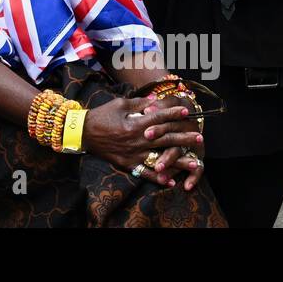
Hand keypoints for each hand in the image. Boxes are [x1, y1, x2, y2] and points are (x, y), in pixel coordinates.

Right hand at [82, 95, 204, 187]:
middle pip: (165, 139)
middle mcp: (137, 140)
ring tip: (194, 163)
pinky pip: (145, 173)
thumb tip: (156, 100)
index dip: (174, 114)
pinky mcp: (127, 164)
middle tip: (199, 137)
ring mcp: (133, 154)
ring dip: (178, 161)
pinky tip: (171, 181)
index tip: (187, 112)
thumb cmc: (102, 115)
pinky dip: (158, 178)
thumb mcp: (120, 104)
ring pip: (160, 158)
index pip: (159, 118)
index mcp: (136, 123)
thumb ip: (139, 103)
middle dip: (184, 138)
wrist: (83, 132)